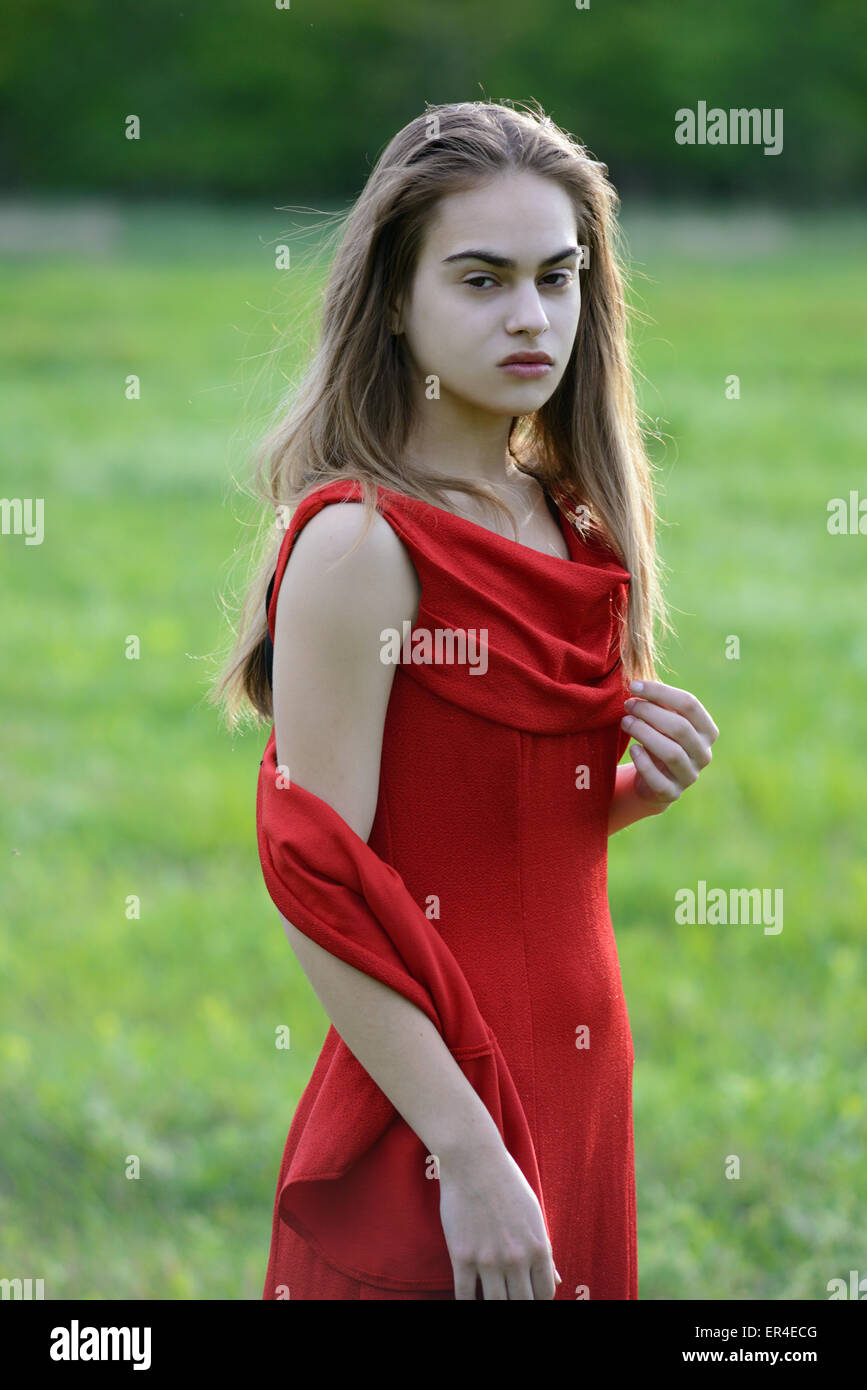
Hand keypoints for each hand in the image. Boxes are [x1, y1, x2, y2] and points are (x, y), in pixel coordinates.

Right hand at [438, 1144, 561, 1299]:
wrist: (474, 1160)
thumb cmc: (507, 1183)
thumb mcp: (534, 1214)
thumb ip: (544, 1252)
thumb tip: (556, 1281)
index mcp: (539, 1248)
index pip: (545, 1296)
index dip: (538, 1302)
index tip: (528, 1298)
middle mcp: (517, 1259)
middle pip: (522, 1304)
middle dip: (518, 1304)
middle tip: (510, 1296)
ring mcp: (488, 1259)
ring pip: (494, 1304)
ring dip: (494, 1305)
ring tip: (491, 1299)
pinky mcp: (462, 1256)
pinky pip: (464, 1295)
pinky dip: (467, 1304)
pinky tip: (469, 1300)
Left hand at [620, 679, 718, 809]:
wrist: (653, 780)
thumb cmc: (659, 740)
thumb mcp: (663, 721)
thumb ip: (658, 704)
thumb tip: (639, 684)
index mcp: (707, 731)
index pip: (690, 704)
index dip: (660, 692)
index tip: (634, 686)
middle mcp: (704, 754)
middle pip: (680, 727)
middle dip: (650, 712)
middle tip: (628, 705)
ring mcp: (690, 776)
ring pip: (671, 752)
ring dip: (644, 733)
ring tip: (625, 722)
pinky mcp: (672, 793)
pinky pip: (659, 779)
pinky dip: (644, 762)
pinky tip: (632, 749)